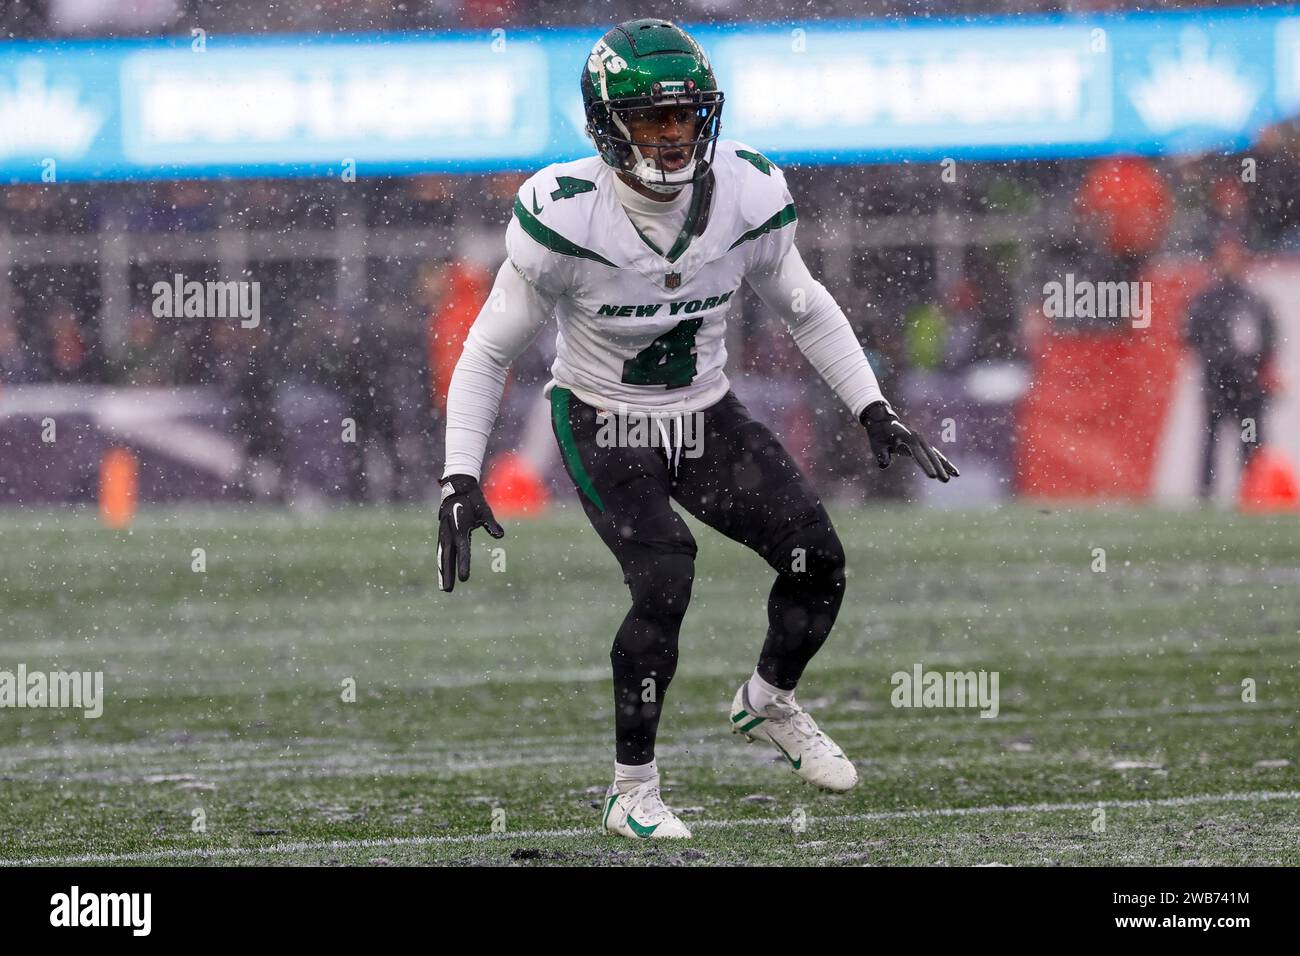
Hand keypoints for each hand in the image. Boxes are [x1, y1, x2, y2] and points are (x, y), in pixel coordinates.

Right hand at [437, 474, 504, 591]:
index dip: (463, 565)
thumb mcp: (484, 510)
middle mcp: (450, 534)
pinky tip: (443, 572)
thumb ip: (491, 524)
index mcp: (460, 529)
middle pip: (447, 558)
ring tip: (443, 587)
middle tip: (448, 590)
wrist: (457, 489)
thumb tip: (500, 535)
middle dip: (447, 574)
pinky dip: (441, 563)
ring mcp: (444, 534)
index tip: (464, 579)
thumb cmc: (473, 501)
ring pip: (442, 556)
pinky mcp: (443, 534)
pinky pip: (441, 551)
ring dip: (442, 571)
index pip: (463, 551)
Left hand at [860, 400, 959, 481]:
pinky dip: (943, 462)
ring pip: (936, 454)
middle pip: (931, 455)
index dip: (926, 466)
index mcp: (908, 439)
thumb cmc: (879, 434)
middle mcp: (918, 439)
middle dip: (939, 468)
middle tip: (945, 480)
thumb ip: (881, 454)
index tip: (932, 476)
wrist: (883, 421)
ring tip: (956, 475)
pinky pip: (935, 454)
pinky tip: (952, 471)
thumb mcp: (877, 444)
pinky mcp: (923, 444)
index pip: (918, 455)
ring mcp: (922, 441)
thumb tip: (883, 465)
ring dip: (945, 465)